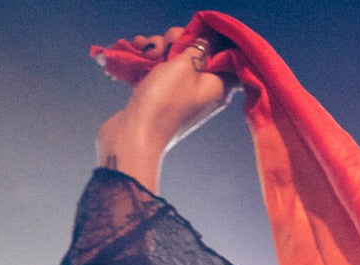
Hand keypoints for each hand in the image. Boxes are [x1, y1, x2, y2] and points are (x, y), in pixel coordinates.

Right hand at [97, 26, 235, 190]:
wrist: (133, 136)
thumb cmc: (163, 102)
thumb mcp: (185, 66)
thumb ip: (198, 47)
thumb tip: (208, 38)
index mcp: (218, 85)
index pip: (226, 54)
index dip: (212, 39)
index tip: (195, 33)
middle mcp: (203, 90)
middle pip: (198, 53)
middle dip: (178, 41)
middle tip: (166, 45)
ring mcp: (180, 94)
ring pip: (174, 59)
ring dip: (159, 49)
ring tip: (146, 52)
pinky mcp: (160, 96)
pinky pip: (158, 71)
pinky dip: (148, 61)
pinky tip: (137, 53)